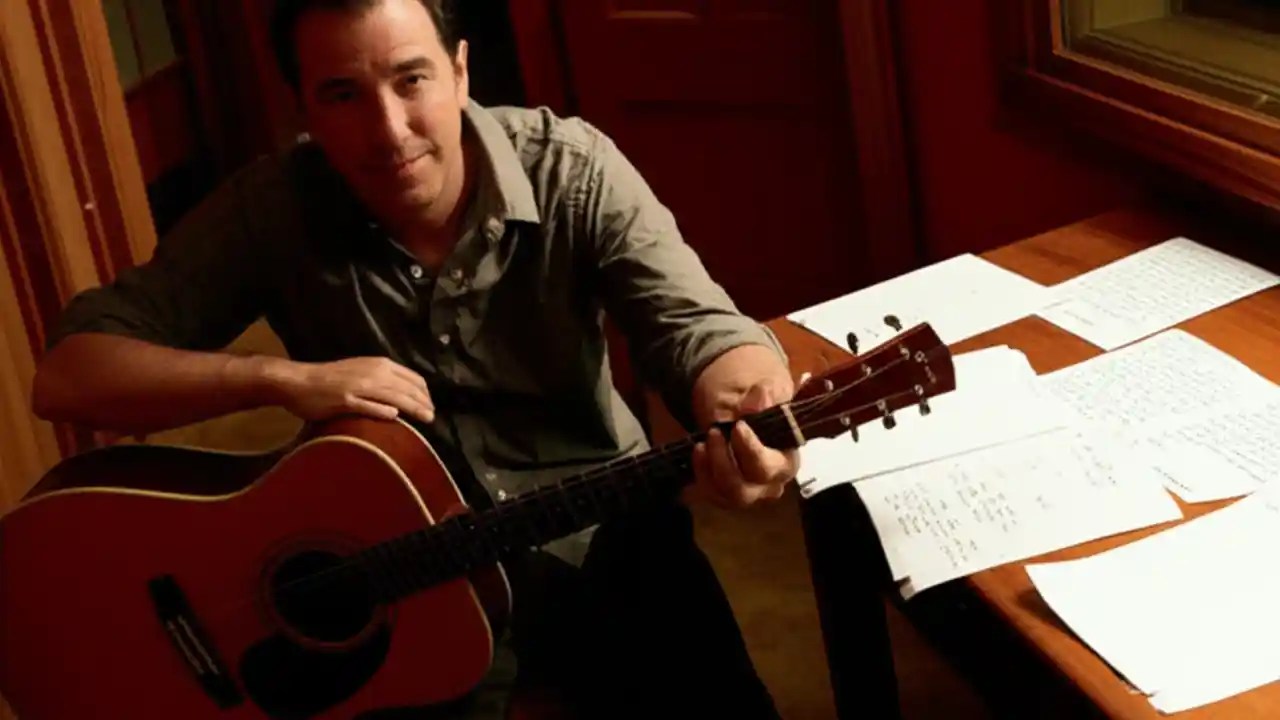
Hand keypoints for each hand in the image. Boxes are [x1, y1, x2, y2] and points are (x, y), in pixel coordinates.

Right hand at [265, 356, 434, 424]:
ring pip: (394, 397)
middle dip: (423, 402)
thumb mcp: (361, 372)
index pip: (412, 377)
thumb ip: (382, 381)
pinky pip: (368, 406)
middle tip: (433, 415)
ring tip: (426, 419)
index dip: (424, 392)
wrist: (299, 381)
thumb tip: (404, 396)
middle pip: (407, 388)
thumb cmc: (330, 379)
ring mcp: (359, 386)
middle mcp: (372, 373)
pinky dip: (383, 411)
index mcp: (379, 365)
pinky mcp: (346, 400)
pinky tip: (395, 418)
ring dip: (413, 408)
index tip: (430, 404)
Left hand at [686, 376, 800, 509]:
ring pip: (724, 495)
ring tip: (701, 443)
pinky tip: (698, 451)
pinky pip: (710, 494)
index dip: (751, 451)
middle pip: (743, 490)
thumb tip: (756, 403)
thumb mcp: (766, 386)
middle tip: (713, 432)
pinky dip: (701, 474)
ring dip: (709, 469)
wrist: (741, 402)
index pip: (768, 467)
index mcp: (786, 462)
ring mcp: (747, 493)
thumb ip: (763, 395)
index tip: (737, 426)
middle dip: (723, 462)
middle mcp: (768, 485)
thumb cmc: (759, 399)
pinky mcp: (726, 494)